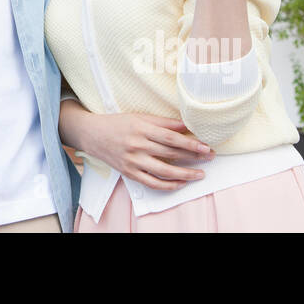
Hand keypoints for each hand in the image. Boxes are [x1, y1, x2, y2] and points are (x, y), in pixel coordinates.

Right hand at [76, 112, 213, 190]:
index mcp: (141, 128)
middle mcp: (138, 145)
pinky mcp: (130, 173)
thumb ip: (163, 122)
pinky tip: (180, 183)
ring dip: (185, 174)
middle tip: (210, 156)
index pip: (171, 137)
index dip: (190, 143)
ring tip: (200, 174)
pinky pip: (152, 183)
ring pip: (164, 171)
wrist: (93, 135)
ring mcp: (133, 161)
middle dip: (194, 156)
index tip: (205, 145)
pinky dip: (168, 185)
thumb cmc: (118, 123)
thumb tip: (186, 126)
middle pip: (171, 154)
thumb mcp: (140, 117)